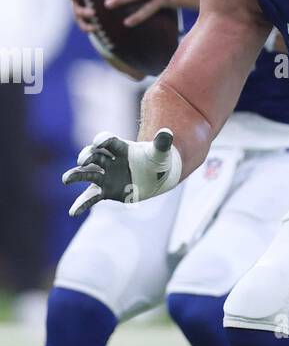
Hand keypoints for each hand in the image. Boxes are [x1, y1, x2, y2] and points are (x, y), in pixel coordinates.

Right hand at [62, 128, 181, 217]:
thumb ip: (162, 143)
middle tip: (82, 161)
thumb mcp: (162, 152)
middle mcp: (110, 160)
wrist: (157, 176)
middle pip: (95, 155)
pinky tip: (72, 212)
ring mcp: (106, 175)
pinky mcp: (106, 191)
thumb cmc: (157, 160)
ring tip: (66, 179)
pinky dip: (82, 204)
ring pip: (88, 174)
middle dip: (87, 156)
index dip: (103, 139)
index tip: (98, 142)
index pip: (109, 141)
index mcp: (121, 148)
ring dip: (76, 175)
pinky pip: (91, 198)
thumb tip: (167, 133)